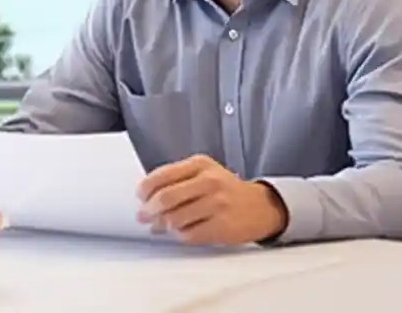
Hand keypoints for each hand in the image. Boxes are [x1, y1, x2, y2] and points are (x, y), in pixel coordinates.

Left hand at [135, 154, 288, 245]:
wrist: (261, 206)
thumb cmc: (224, 190)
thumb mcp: (202, 173)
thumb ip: (174, 181)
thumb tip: (145, 202)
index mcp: (199, 165)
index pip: (161, 176)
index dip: (145, 189)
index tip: (140, 197)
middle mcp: (209, 182)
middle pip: (165, 198)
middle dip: (149, 209)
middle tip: (143, 216)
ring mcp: (218, 204)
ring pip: (175, 218)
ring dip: (163, 225)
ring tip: (162, 226)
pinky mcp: (223, 226)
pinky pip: (189, 235)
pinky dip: (179, 235)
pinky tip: (180, 232)